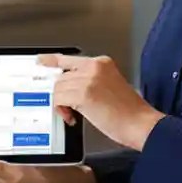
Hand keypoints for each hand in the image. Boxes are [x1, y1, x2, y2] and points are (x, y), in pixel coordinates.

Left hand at [39, 54, 165, 150]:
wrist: (141, 123)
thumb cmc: (129, 112)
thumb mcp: (110, 86)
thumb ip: (90, 81)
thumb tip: (69, 88)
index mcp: (102, 63)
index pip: (70, 59)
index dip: (52, 61)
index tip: (41, 61)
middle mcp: (94, 67)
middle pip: (61, 77)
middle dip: (61, 95)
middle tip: (67, 108)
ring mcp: (88, 79)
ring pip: (58, 88)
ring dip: (62, 104)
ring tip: (74, 115)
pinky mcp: (83, 94)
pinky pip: (59, 99)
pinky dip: (61, 110)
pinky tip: (72, 117)